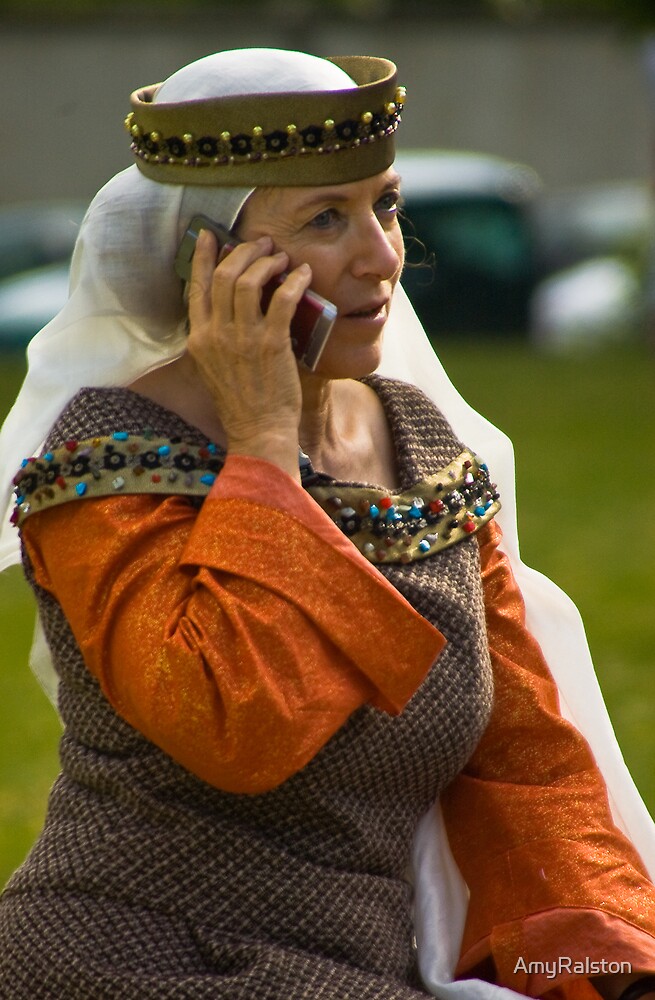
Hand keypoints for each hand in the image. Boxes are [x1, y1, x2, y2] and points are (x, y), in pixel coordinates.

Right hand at [186, 228, 312, 479]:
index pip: (196, 287)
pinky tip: (303, 275)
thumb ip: (216, 338)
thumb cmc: (241, 404)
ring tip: (280, 256)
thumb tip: (229, 307)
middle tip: (261, 244)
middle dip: (243, 251)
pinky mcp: (271, 344)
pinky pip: (281, 299)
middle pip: (223, 275)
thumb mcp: (214, 368)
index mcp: (199, 340)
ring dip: (266, 262)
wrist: (258, 432)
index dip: (202, 257)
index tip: (210, 236)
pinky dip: (294, 281)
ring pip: (247, 281)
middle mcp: (216, 335)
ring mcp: (243, 339)